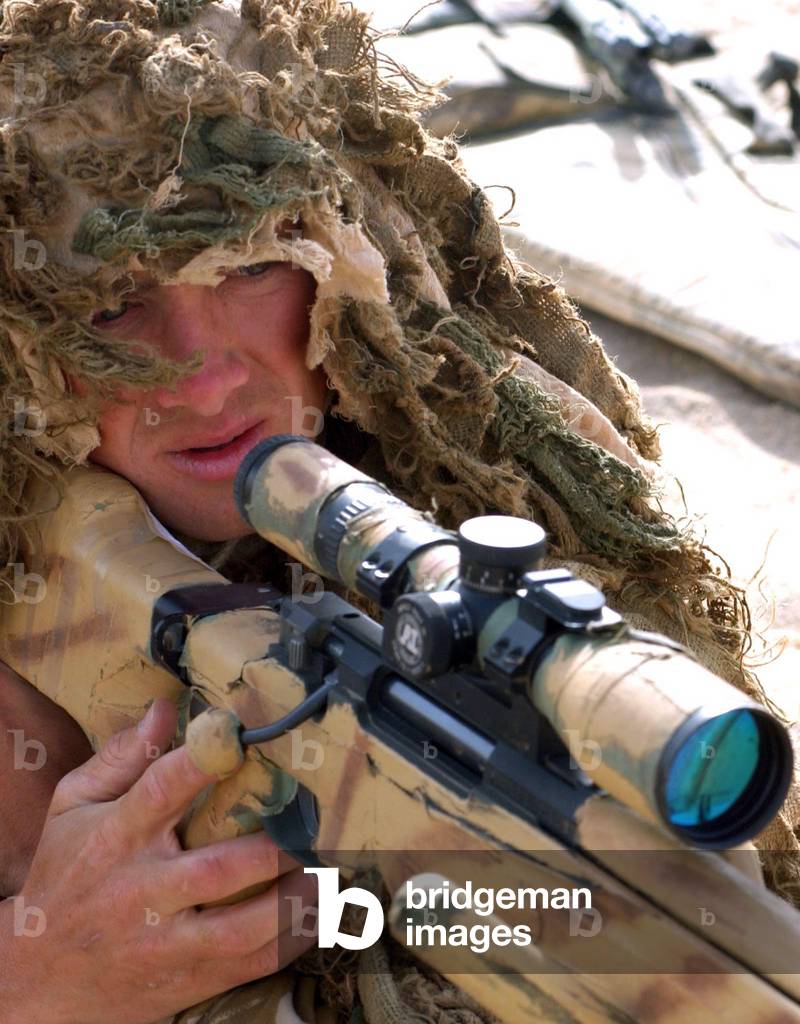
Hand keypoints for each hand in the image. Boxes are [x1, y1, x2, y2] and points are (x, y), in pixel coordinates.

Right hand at [0, 699, 317, 1023]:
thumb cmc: (64, 876)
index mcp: (116, 838)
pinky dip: (292, 941)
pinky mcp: (187, 979)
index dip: (204, 760)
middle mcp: (143, 891)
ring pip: (244, 928)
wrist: (38, 977)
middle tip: (313, 821)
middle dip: (274, 847)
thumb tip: (165, 707)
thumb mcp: (72, 807)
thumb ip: (121, 757)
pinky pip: (251, 964)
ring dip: (295, 900)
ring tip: (328, 869)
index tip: (241, 734)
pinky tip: (318, 913)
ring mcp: (167, 942)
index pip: (161, 791)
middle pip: (219, 870)